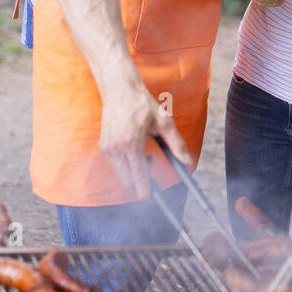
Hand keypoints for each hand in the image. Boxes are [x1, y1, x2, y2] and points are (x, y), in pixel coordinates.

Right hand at [99, 82, 191, 199]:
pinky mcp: (103, 146)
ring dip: (134, 173)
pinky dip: (127, 165)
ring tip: (146, 153)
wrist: (119, 89)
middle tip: (154, 164)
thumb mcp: (164, 121)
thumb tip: (188, 161)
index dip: (146, 194)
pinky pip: (117, 165)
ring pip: (122, 175)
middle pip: (128, 182)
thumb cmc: (142, 104)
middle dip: (141, 182)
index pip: (138, 178)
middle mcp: (116, 149)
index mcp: (131, 143)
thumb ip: (177, 144)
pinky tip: (136, 149)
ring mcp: (107, 148)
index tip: (154, 202)